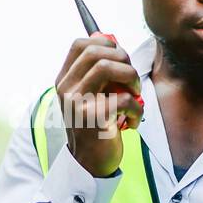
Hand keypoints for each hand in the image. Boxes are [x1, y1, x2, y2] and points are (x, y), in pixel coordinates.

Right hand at [54, 33, 144, 177]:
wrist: (90, 163)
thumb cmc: (96, 126)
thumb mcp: (90, 96)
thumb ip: (97, 72)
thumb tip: (109, 40)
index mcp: (64, 81)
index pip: (79, 44)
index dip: (105, 43)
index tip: (120, 57)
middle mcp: (66, 89)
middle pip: (96, 52)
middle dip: (123, 59)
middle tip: (131, 79)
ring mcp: (77, 103)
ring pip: (107, 67)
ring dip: (131, 78)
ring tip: (135, 95)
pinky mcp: (93, 118)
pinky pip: (123, 98)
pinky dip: (137, 108)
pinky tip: (134, 120)